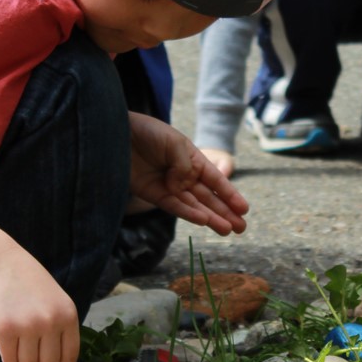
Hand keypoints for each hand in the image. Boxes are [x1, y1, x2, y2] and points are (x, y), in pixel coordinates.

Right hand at [0, 249, 79, 361]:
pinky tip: (9, 360)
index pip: (70, 356)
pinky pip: (9, 359)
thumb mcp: (56, 301)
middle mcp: (50, 323)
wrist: (1, 264)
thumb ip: (60, 327)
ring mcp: (27, 327)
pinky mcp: (4, 330)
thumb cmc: (29, 284)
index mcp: (67, 316)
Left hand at [129, 114, 248, 234]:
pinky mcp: (154, 195)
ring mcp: (169, 186)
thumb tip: (183, 187)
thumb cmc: (147, 132)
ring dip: (211, 217)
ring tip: (227, 230)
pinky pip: (174, 206)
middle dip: (225, 212)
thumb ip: (183, 166)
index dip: (230, 195)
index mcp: (193, 159)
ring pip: (195, 206)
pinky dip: (189, 213)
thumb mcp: (173, 142)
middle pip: (208, 197)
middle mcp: (183, 175)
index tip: (244, 209)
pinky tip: (204, 220)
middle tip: (241, 228)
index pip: (216, 180)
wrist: (116, 134)